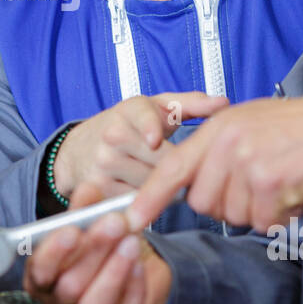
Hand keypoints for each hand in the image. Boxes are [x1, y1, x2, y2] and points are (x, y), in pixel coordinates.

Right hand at [23, 205, 171, 303]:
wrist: (139, 272)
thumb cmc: (105, 250)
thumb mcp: (93, 225)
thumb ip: (86, 210)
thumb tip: (88, 190)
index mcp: (42, 282)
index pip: (37, 274)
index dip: (52, 254)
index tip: (72, 229)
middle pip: (68, 289)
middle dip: (93, 253)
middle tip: (114, 223)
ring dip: (114, 273)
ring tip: (130, 243)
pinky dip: (133, 292)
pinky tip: (141, 266)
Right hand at [52, 91, 229, 199]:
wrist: (79, 149)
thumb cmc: (127, 125)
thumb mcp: (156, 108)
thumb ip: (191, 104)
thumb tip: (223, 103)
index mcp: (130, 112)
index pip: (142, 119)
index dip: (149, 128)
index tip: (154, 138)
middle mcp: (112, 136)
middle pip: (158, 161)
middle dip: (176, 167)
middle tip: (183, 167)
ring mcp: (103, 164)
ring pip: (149, 183)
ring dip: (162, 186)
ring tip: (160, 177)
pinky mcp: (98, 189)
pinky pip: (135, 201)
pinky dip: (145, 201)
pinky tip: (146, 192)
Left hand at [126, 94, 302, 230]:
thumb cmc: (296, 129)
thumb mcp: (246, 124)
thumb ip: (215, 150)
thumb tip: (192, 186)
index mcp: (218, 130)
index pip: (172, 168)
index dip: (149, 197)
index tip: (131, 220)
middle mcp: (227, 145)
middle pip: (204, 203)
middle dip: (227, 205)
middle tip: (256, 186)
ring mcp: (248, 164)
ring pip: (234, 215)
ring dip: (257, 210)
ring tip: (278, 184)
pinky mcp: (270, 183)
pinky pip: (262, 220)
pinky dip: (278, 216)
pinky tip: (292, 194)